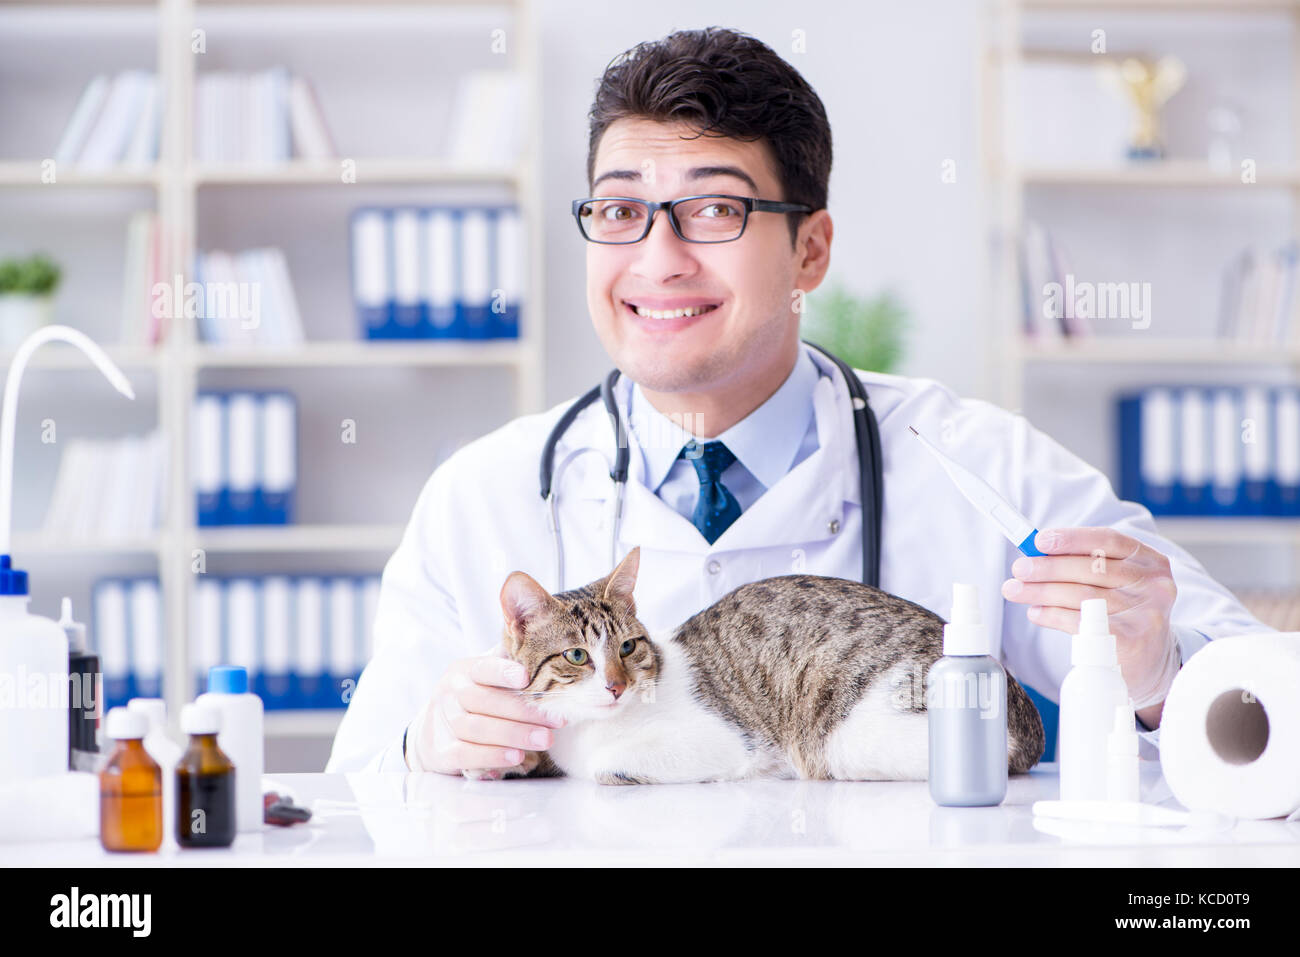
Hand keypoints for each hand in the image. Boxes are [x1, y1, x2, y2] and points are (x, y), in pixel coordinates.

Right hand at [405, 648, 565, 775]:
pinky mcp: (441, 752)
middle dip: (522, 711)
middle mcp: (449, 694)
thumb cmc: (477, 701)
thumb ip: (511, 668)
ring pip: (476, 728)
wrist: (436, 732)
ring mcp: (442, 723)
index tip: (527, 677)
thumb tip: (553, 653)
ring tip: (543, 740)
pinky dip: (491, 756)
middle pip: (484, 701)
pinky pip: (465, 754)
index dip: (503, 673)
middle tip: (555, 721)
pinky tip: (516, 756)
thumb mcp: (488, 680)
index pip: (483, 668)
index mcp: (464, 671)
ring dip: (513, 735)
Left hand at [1001, 527, 1179, 721]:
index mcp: (1151, 562)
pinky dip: (1052, 615)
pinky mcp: (1130, 640)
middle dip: (1048, 568)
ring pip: (1082, 595)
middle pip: (1091, 569)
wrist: (1148, 661)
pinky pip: (1081, 622)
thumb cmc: (1122, 613)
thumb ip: (1083, 564)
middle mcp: (1154, 585)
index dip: (1071, 538)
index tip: (1039, 541)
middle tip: (1019, 569)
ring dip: (1042, 591)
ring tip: (1014, 590)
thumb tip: (1034, 554)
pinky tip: (1035, 612)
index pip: (1109, 540)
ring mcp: (1145, 614)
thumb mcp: (1115, 582)